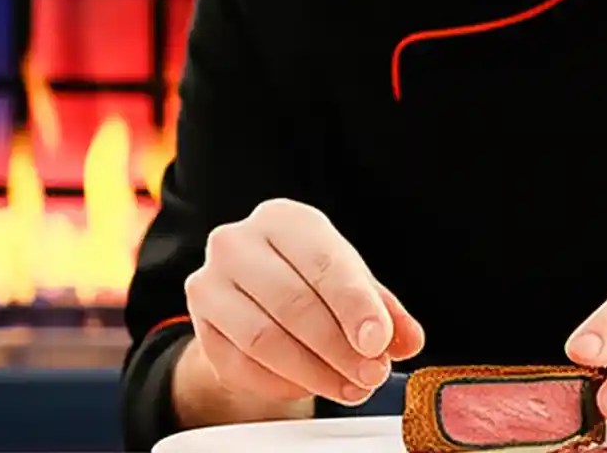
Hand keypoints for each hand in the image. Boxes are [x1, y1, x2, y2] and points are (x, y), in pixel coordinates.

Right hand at [183, 198, 424, 405]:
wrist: (250, 293)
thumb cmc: (309, 279)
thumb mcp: (352, 282)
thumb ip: (384, 310)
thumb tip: (408, 340)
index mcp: (284, 219)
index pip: (323, 263)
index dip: (355, 306)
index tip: (378, 342)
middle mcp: (238, 243)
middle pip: (293, 303)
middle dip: (339, 348)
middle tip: (370, 375)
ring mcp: (209, 283)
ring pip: (263, 339)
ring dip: (313, 372)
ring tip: (348, 387)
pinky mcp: (198, 325)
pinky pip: (239, 365)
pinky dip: (280, 383)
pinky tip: (310, 386)